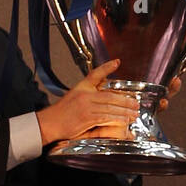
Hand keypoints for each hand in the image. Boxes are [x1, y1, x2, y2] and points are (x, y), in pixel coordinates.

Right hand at [36, 61, 175, 144]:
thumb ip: (88, 94)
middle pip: (110, 95)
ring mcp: (86, 107)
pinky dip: (116, 118)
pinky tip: (124, 120)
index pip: (95, 74)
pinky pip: (105, 117)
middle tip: (136, 103)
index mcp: (81, 88)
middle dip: (125, 100)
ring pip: (110, 107)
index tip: (117, 62)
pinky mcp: (86, 118)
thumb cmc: (62, 113)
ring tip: (134, 113)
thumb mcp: (74, 96)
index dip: (106, 67)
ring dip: (124, 111)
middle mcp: (84, 95)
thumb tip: (103, 95)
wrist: (50, 123)